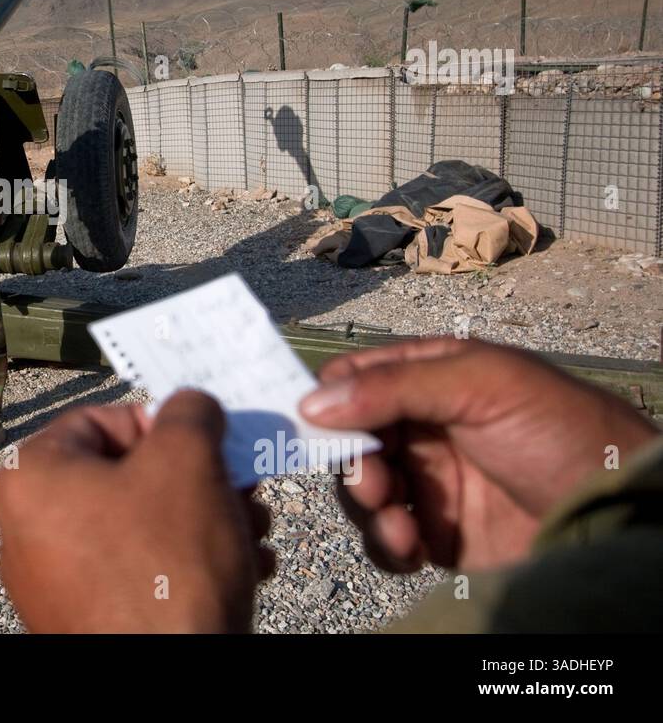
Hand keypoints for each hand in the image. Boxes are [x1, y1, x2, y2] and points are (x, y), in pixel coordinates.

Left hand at [0, 391, 272, 632]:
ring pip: (139, 525)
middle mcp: (25, 527)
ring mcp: (51, 580)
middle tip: (244, 488)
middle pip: (126, 476)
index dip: (166, 428)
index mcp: (31, 476)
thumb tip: (190, 404)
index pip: (103, 420)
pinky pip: (135, 571)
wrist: (169, 684)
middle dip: (196, 481)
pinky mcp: (82, 619)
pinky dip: (185, 565)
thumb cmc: (164, 567)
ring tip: (252, 532)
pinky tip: (238, 572)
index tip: (209, 445)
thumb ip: (189, 414)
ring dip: (204, 521)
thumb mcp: (187, 462)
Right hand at [300, 337, 659, 572]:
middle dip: (350, 461)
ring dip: (367, 506)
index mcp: (431, 377)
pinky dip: (386, 544)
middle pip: (348, 439)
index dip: (330, 400)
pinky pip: (384, 540)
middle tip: (374, 482)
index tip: (318, 425)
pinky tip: (412, 547)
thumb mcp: (479, 385)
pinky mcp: (436, 534)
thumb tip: (310, 405)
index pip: (356, 378)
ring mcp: (428, 482)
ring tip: (398, 523)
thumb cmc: (560, 430)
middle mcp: (424, 427)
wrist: (614, 513)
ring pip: (360, 491)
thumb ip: (393, 387)